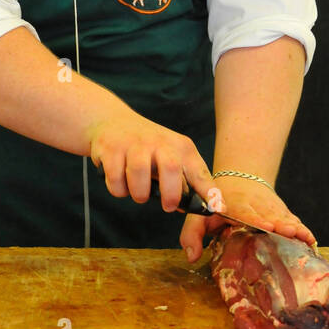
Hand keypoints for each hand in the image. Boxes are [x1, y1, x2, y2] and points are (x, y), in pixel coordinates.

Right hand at [84, 97, 212, 213]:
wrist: (112, 121)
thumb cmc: (147, 147)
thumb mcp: (170, 156)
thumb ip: (183, 181)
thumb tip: (197, 208)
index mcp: (180, 147)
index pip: (198, 170)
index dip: (208, 191)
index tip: (217, 208)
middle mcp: (159, 142)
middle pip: (170, 167)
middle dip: (170, 193)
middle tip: (167, 206)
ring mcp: (134, 144)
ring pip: (138, 173)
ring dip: (138, 193)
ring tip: (138, 194)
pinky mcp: (111, 149)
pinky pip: (115, 178)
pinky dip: (117, 188)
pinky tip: (119, 182)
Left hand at [179, 176, 316, 262]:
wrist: (241, 179)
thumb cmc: (218, 204)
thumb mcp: (199, 215)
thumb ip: (192, 234)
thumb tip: (192, 256)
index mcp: (236, 207)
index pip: (245, 213)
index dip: (255, 220)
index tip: (265, 225)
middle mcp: (257, 208)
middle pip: (270, 216)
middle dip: (279, 224)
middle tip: (288, 231)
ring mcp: (271, 210)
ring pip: (284, 217)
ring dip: (294, 227)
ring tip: (304, 237)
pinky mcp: (282, 213)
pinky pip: (294, 220)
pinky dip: (303, 230)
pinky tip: (311, 240)